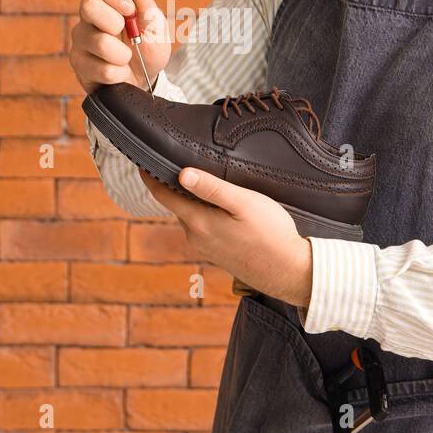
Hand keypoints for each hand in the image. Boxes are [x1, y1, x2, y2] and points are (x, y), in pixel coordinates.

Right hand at [70, 0, 170, 93]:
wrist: (146, 82)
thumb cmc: (149, 49)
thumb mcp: (156, 26)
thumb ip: (146, 3)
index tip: (129, 8)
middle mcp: (90, 16)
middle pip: (88, 5)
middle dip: (115, 22)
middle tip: (130, 35)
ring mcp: (81, 38)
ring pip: (99, 41)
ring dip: (123, 54)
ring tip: (128, 58)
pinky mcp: (78, 62)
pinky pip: (99, 68)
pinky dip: (118, 73)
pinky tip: (120, 72)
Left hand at [140, 166, 312, 307]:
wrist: (290, 272)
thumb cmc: (271, 235)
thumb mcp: (244, 203)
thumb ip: (212, 188)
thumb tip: (181, 174)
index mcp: (198, 223)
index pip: (163, 196)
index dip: (150, 177)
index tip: (143, 160)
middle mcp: (196, 237)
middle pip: (177, 205)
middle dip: (175, 186)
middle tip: (180, 162)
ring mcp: (206, 248)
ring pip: (191, 216)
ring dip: (193, 201)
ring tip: (206, 181)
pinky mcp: (217, 254)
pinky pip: (203, 227)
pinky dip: (205, 214)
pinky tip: (222, 208)